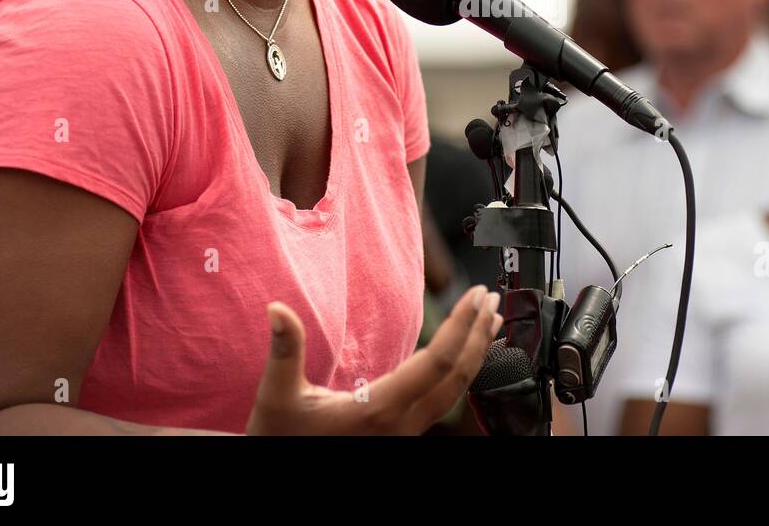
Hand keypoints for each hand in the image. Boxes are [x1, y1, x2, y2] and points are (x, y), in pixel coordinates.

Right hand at [246, 284, 502, 434]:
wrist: (278, 473)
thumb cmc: (278, 438)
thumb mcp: (277, 395)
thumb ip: (284, 350)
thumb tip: (277, 308)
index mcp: (379, 408)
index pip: (437, 360)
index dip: (462, 323)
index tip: (476, 294)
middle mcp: (402, 424)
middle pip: (458, 376)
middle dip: (479, 334)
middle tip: (491, 298)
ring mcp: (406, 433)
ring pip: (455, 392)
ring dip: (474, 353)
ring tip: (489, 322)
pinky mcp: (403, 435)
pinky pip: (444, 401)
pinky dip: (460, 371)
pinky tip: (461, 356)